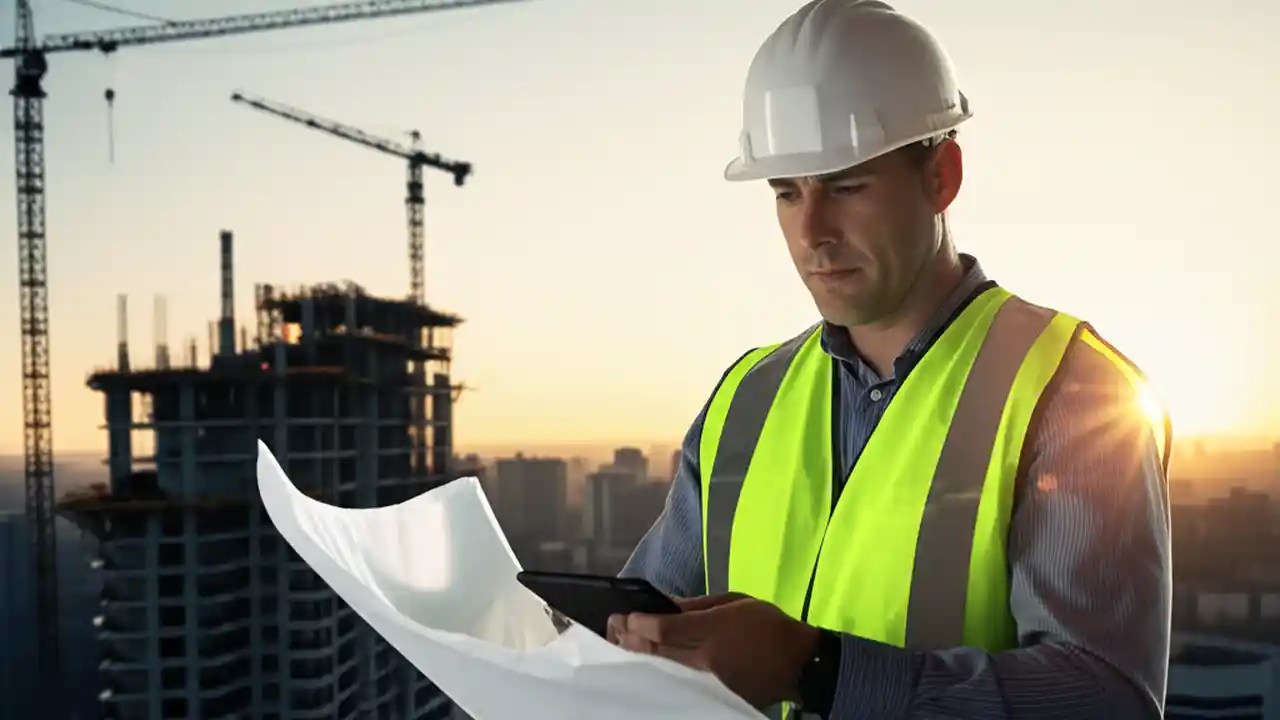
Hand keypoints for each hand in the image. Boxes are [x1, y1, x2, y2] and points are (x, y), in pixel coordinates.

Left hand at [607, 593, 819, 709]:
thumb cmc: (767, 624)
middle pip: (659, 651)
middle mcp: (706, 658)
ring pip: (665, 670)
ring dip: (641, 658)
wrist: (798, 662)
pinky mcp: (715, 696)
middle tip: (614, 629)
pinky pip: (680, 684)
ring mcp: (709, 681)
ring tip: (622, 647)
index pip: (666, 628)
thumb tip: (667, 604)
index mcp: (713, 630)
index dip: (641, 623)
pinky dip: (661, 673)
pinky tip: (648, 666)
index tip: (625, 615)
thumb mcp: (735, 602)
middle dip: (632, 640)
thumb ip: (698, 605)